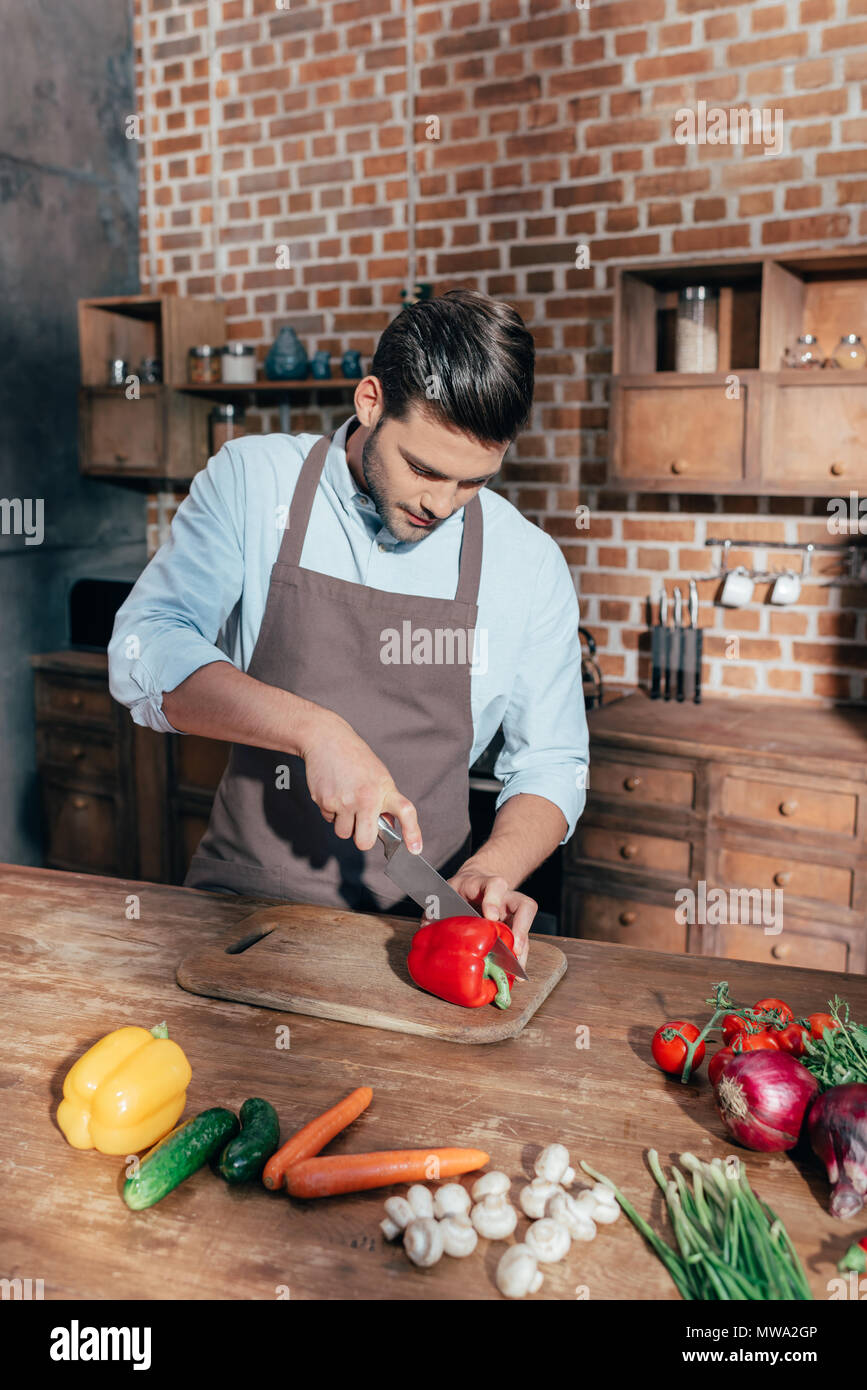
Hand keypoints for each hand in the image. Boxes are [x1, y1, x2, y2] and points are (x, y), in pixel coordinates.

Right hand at [299, 708, 420, 852]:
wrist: (327, 739)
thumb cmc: (356, 758)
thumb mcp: (378, 775)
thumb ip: (384, 801)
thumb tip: (386, 827)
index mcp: (385, 789)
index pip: (406, 812)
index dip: (413, 833)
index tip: (415, 849)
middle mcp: (366, 798)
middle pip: (365, 841)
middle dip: (363, 838)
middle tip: (362, 826)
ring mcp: (344, 801)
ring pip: (344, 833)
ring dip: (345, 824)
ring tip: (345, 801)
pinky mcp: (325, 801)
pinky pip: (330, 820)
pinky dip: (331, 811)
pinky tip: (334, 791)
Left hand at [445, 863, 536, 967]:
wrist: (473, 884)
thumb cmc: (459, 889)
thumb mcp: (446, 891)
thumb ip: (436, 906)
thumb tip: (427, 926)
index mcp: (485, 885)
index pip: (495, 885)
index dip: (494, 900)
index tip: (490, 916)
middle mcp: (505, 897)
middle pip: (522, 906)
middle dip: (520, 928)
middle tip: (514, 948)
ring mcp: (512, 912)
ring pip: (525, 927)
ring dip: (522, 949)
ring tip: (516, 971)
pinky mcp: (515, 927)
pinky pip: (522, 941)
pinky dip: (519, 959)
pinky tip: (514, 975)